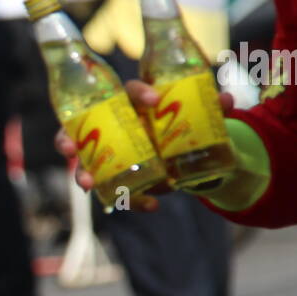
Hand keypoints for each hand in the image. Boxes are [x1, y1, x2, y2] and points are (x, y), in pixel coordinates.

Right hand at [54, 79, 236, 210]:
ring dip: (82, 174)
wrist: (183, 153)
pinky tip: (150, 205)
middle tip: (70, 148)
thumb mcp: (194, 115)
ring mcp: (107, 153)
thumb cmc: (176, 124)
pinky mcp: (117, 178)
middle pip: (80, 128)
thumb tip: (227, 101)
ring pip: (84, 163)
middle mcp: (111, 125)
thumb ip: (208, 107)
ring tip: (87, 184)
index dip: (139, 93)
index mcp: (131, 101)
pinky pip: (116, 190)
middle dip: (69, 138)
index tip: (154, 100)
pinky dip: (133, 199)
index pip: (128, 90)